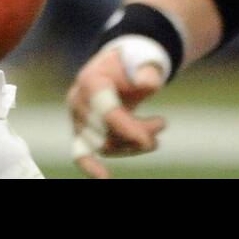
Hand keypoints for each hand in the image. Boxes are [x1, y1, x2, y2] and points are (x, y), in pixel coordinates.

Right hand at [68, 40, 167, 178]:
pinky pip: (80, 152)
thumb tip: (148, 84)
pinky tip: (104, 177)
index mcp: (91, 80)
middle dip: (137, 134)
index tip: (151, 141)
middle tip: (161, 123)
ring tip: (154, 129)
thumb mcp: (145, 61)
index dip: (130, 129)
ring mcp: (77, 117)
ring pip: (103, 145)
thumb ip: (148, 71)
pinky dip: (90, 166)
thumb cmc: (133, 64)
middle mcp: (78, 100)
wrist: (119, 66)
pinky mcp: (80, 130)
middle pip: (107, 132)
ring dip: (131, 145)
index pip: (108, 113)